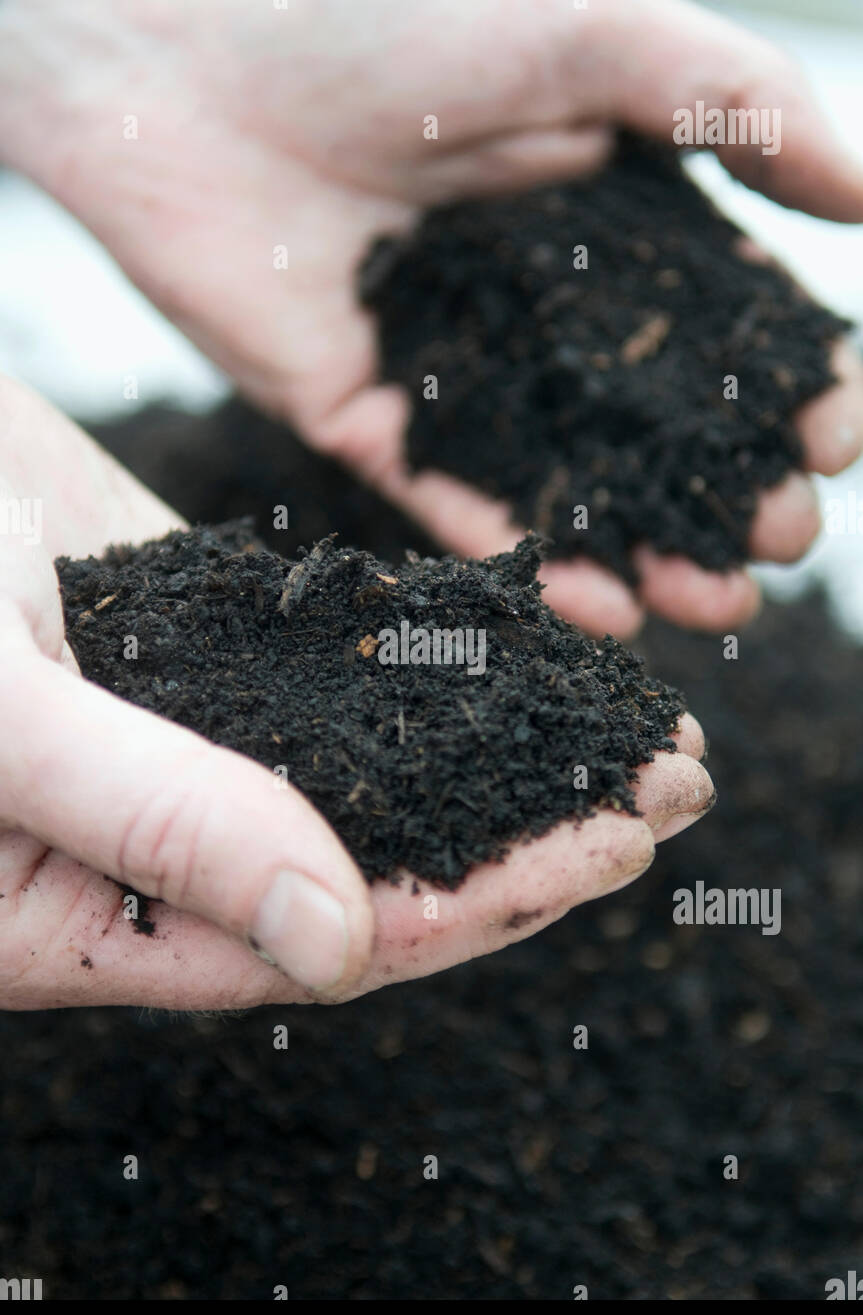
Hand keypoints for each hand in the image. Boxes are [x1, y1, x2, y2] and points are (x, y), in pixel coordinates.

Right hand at [0, 376, 712, 1008]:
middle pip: (367, 863)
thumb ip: (155, 827)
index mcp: (85, 919)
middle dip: (521, 829)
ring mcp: (177, 740)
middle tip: (666, 788)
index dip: (473, 901)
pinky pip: (325, 672)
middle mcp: (149, 844)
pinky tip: (516, 649)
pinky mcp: (190, 644)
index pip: (317, 940)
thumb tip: (340, 939)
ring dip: (491, 750)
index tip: (604, 854)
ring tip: (623, 723)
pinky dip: (423, 668)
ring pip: (362, 770)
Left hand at [1, 0, 859, 638]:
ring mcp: (456, 378)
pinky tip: (604, 606)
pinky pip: (459, 509)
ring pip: (571, 483)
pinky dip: (533, 560)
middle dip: (730, 488)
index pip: (718, 326)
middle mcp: (535, 313)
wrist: (182, 64)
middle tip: (787, 539)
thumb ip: (727, 101)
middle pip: (653, 425)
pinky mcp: (373, 424)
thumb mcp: (585, 34)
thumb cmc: (384, 18)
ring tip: (718, 602)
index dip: (786, 388)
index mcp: (598, 222)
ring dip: (649, 549)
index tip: (836, 444)